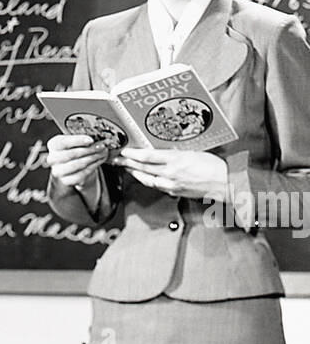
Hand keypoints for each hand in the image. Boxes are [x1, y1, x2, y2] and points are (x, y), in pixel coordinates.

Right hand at [45, 134, 107, 189]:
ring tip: (102, 152)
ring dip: (93, 158)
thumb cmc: (76, 149)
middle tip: (102, 146)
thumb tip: (98, 140)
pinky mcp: (66, 181)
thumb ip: (84, 139)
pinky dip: (92, 167)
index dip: (77, 141)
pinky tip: (98, 161)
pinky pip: (82, 174)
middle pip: (71, 154)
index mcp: (54, 145)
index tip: (91, 140)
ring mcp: (58, 171)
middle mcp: (52, 159)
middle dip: (89, 150)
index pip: (63, 142)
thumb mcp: (78, 141)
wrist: (76, 165)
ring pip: (78, 164)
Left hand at [114, 146, 228, 200]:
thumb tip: (163, 152)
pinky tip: (145, 177)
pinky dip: (149, 180)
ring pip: (147, 179)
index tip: (124, 151)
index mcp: (176, 159)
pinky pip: (157, 186)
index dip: (133, 154)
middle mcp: (170, 173)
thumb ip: (176, 153)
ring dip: (136, 173)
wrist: (224, 183)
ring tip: (127, 168)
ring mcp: (171, 185)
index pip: (147, 156)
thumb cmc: (214, 166)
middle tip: (117, 160)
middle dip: (128, 164)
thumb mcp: (194, 152)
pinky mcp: (174, 192)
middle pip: (143, 168)